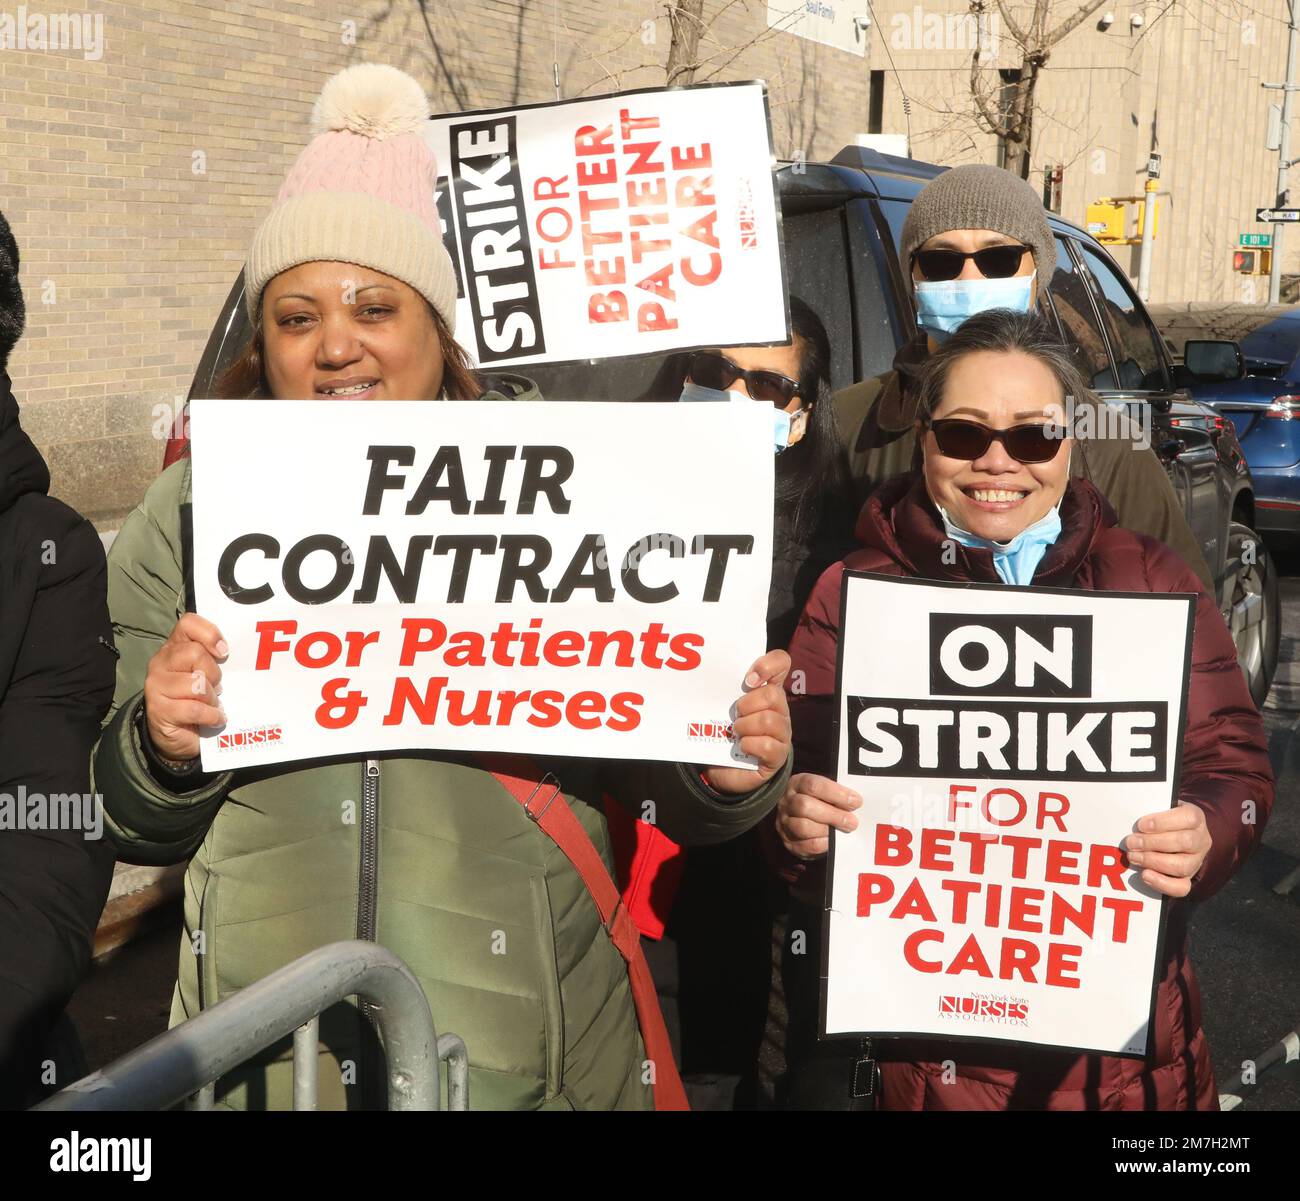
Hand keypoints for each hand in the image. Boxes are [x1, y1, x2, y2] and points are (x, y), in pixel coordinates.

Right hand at [143, 613, 227, 761]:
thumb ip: (214, 659)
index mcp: (174, 647)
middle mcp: (161, 662)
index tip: (223, 652)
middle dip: (213, 673)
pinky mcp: (159, 710)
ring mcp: (156, 685)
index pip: (188, 623)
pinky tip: (215, 718)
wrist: (179, 736)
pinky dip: (211, 716)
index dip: (210, 634)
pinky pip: (195, 709)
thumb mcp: (207, 674)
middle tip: (216, 686)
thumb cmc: (197, 699)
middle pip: (194, 653)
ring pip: (195, 683)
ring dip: (212, 698)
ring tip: (212, 704)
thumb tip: (235, 653)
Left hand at [702, 650, 791, 794]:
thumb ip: (722, 690)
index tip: (748, 679)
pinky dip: (749, 745)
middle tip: (734, 713)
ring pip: (769, 720)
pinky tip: (741, 747)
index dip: (768, 664)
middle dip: (747, 704)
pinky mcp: (778, 755)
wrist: (723, 768)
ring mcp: (782, 732)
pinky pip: (768, 745)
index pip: (781, 663)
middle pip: (773, 695)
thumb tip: (702, 675)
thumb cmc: (724, 731)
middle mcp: (780, 709)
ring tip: (735, 732)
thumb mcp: (722, 707)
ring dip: (745, 726)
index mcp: (767, 690)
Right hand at [776, 773, 861, 859]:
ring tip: (844, 830)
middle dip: (833, 815)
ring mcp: (785, 822)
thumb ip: (837, 794)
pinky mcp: (788, 841)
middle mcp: (787, 802)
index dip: (836, 793)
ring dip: (827, 830)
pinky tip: (832, 841)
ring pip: (803, 827)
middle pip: (805, 806)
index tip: (855, 801)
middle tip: (852, 821)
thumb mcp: (824, 791)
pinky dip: (821, 844)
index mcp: (797, 784)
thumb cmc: (818, 801)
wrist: (802, 818)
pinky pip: (804, 845)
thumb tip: (855, 801)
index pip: (813, 785)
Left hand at [1123, 800, 1211, 897]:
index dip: (1163, 822)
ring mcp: (1196, 861)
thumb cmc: (1162, 819)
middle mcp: (1200, 840)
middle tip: (1131, 842)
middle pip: (1184, 842)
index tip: (1141, 825)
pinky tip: (1145, 875)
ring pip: (1182, 866)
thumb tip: (1127, 817)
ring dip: (1153, 862)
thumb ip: (1148, 809)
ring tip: (1133, 857)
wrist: (1175, 835)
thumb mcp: (1159, 808)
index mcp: (1195, 817)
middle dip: (1153, 843)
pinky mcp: (1188, 878)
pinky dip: (1162, 883)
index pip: (1188, 818)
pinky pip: (1181, 887)